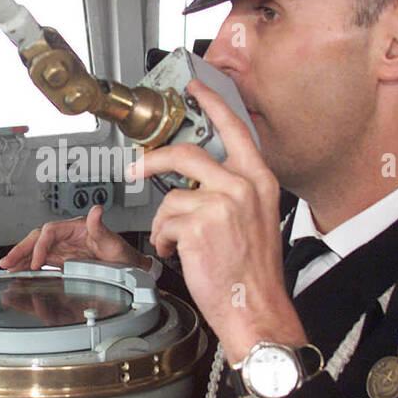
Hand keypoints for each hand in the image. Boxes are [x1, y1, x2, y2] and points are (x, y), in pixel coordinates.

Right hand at [0, 204, 149, 271]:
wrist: (128, 268)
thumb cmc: (122, 254)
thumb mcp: (113, 242)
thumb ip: (100, 228)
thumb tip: (96, 211)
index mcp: (76, 227)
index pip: (50, 232)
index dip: (41, 246)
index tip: (37, 262)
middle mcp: (66, 236)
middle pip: (37, 239)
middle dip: (21, 250)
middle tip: (7, 262)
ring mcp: (63, 248)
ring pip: (36, 249)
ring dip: (21, 257)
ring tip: (7, 267)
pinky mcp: (62, 260)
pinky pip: (41, 260)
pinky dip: (28, 265)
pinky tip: (18, 271)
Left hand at [131, 79, 305, 363]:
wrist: (255, 308)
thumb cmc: (252, 273)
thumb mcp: (255, 219)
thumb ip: (232, 191)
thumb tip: (196, 181)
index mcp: (259, 180)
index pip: (235, 128)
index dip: (212, 104)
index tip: (195, 88)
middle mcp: (243, 185)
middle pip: (186, 154)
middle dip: (155, 161)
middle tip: (138, 168)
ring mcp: (221, 203)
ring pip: (170, 197)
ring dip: (165, 224)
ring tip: (178, 244)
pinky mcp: (199, 224)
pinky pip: (164, 223)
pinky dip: (164, 242)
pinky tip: (180, 254)